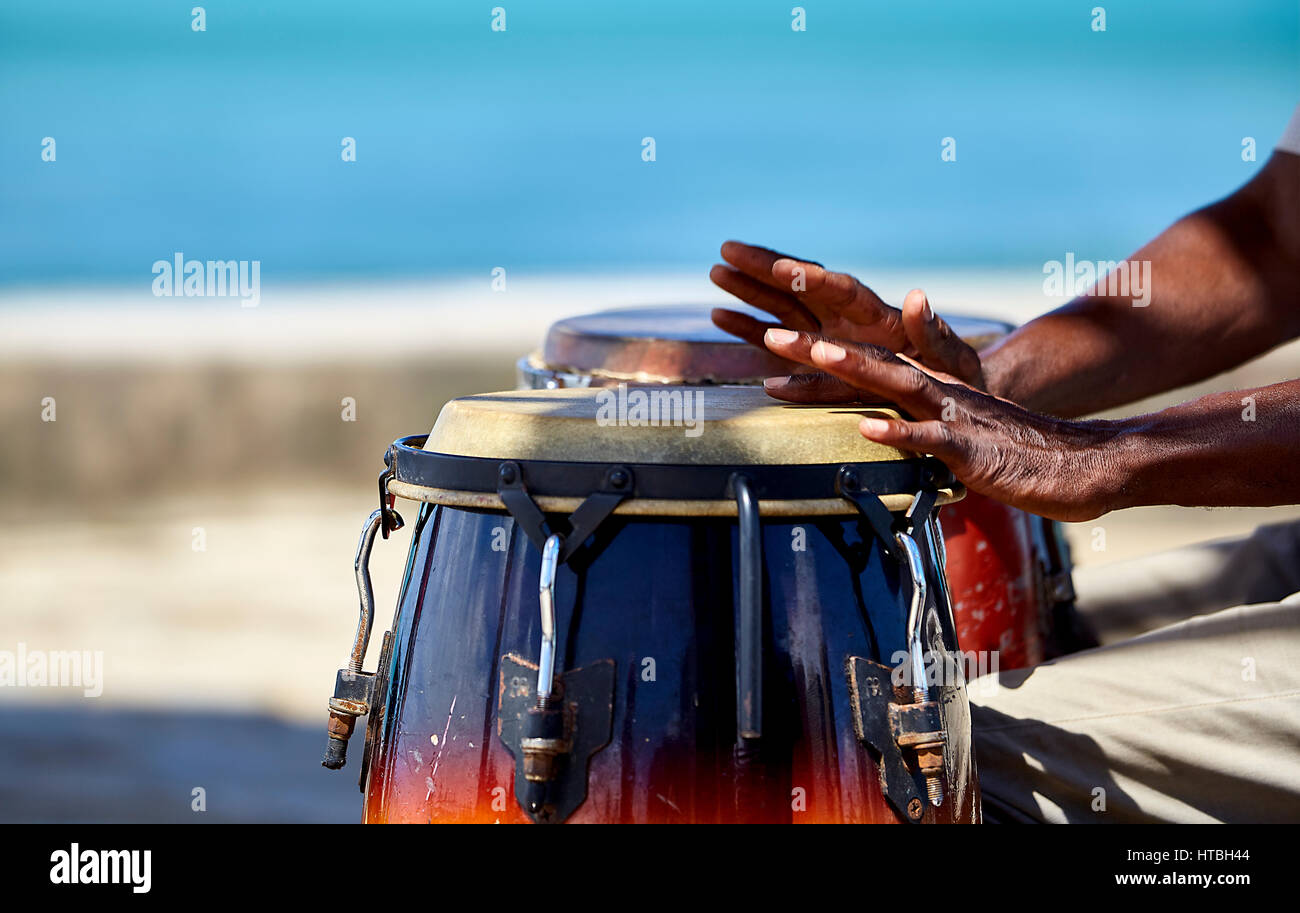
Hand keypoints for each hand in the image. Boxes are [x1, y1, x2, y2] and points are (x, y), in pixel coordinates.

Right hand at [709, 240, 984, 388]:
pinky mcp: (816, 357)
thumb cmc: (954, 375)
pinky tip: (718, 317)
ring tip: (715, 272)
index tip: (783, 267)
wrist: (949, 393)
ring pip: (781, 307)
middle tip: (727, 249)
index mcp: (879, 317)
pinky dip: (748, 329)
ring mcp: (829, 335)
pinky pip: (776, 341)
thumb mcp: (950, 357)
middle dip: (764, 268)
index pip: (841, 290)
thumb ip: (932, 332)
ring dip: (748, 291)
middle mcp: (847, 319)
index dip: (811, 278)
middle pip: (800, 287)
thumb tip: (920, 297)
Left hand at [761, 328, 1129, 521]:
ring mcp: (954, 417)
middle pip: (871, 362)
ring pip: (897, 386)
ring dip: (854, 368)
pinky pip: (931, 439)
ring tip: (815, 352)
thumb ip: (916, 428)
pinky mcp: (972, 450)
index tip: (777, 340)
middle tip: (772, 333)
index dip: (822, 350)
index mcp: (930, 389)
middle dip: (819, 347)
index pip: (868, 363)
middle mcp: (938, 393)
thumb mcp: (955, 438)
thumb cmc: (1016, 457)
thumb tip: (879, 428)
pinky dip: (899, 433)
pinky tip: (867, 429)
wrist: (1084, 467)